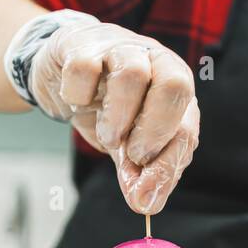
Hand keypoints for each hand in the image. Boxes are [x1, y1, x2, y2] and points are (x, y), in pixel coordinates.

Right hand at [31, 21, 198, 213]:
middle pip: (175, 85)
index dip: (166, 163)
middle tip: (131, 155)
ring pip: (132, 74)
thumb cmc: (107, 109)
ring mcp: (120, 47)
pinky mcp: (82, 43)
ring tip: (107, 133)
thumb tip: (146, 204)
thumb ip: (142, 176)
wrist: (62, 74)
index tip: (144, 193)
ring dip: (116, 117)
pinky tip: (78, 102)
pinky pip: (84, 68)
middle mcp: (155, 60)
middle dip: (153, 131)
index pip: (186, 125)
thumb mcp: (129, 147)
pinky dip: (79, 95)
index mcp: (176, 87)